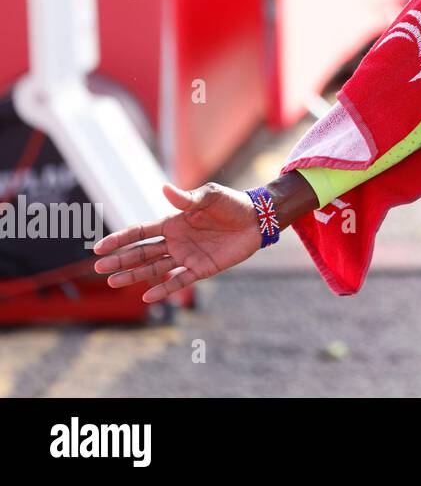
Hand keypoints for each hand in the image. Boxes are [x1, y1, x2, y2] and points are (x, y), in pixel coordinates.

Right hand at [92, 182, 263, 302]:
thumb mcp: (210, 196)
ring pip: (154, 268)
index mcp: (173, 222)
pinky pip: (179, 281)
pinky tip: (148, 297)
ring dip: (134, 275)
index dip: (120, 239)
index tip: (99, 247)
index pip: (140, 232)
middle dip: (120, 260)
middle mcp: (176, 241)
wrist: (258, 219)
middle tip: (98, 268)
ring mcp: (187, 256)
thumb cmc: (232, 204)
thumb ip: (187, 198)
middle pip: (141, 252)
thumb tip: (164, 189)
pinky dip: (164, 289)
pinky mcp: (201, 269)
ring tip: (112, 281)